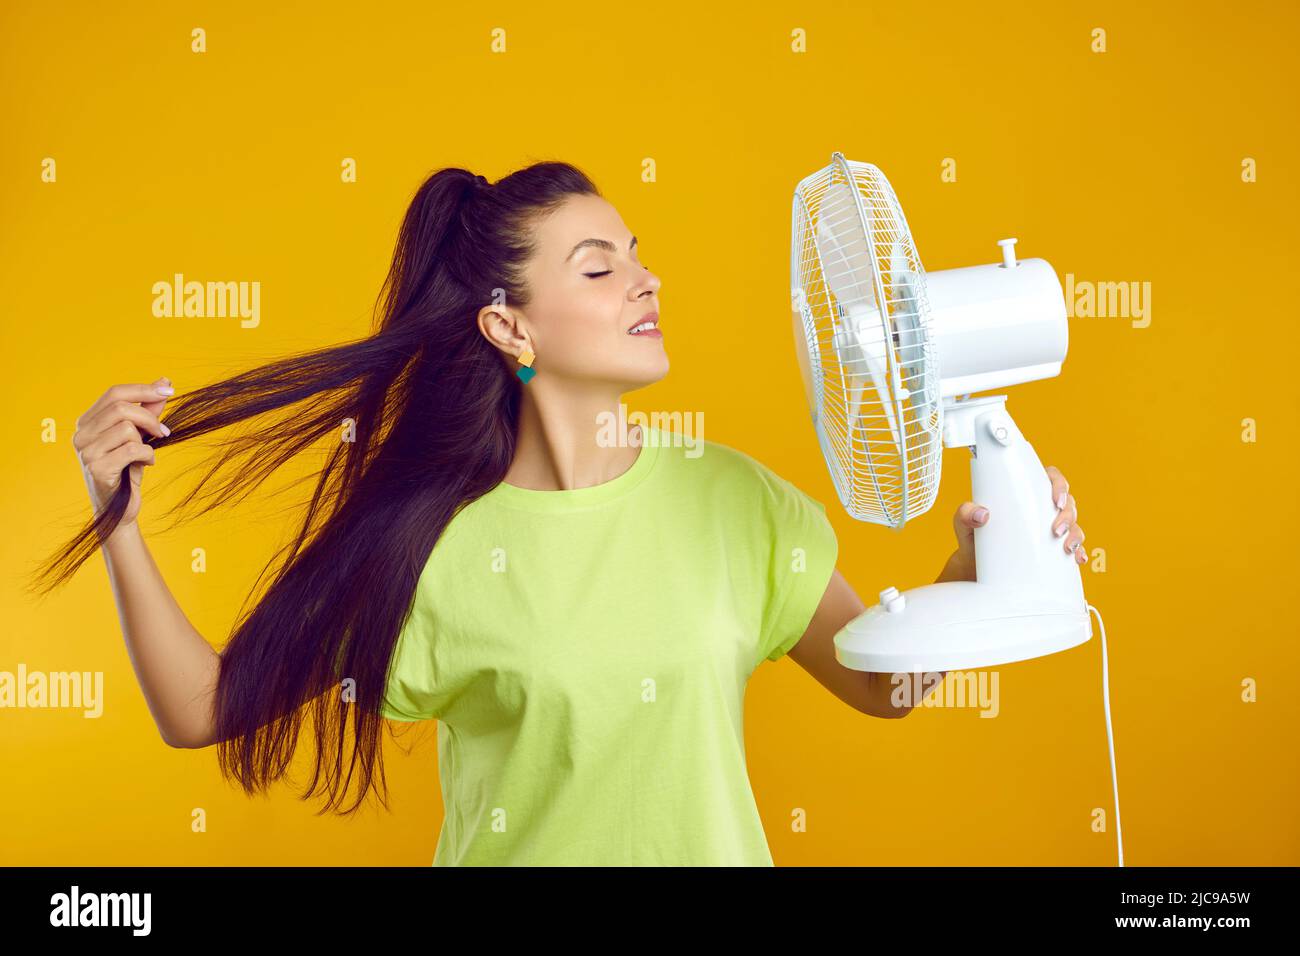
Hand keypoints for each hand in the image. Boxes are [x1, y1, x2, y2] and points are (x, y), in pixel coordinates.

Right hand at [73, 377, 172, 526]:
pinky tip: (146, 465)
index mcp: (87, 422)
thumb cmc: (128, 470)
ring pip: (127, 428)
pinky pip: (132, 449)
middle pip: (121, 408)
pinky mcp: (97, 469)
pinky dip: (147, 456)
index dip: (144, 389)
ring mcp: (86, 452)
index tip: (170, 391)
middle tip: (163, 433)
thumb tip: (165, 381)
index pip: (114, 393)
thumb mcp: (140, 436)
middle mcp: (80, 434)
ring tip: (147, 455)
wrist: (120, 509)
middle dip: (150, 418)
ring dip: (147, 441)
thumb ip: (149, 409)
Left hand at [952, 464, 1087, 572]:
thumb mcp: (964, 523)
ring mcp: (1048, 529)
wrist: (975, 567)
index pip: (1049, 478)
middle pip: (1067, 502)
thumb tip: (981, 513)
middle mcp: (1040, 509)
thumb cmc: (973, 537)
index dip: (1059, 484)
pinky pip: (1074, 547)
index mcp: (1024, 494)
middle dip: (1068, 514)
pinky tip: (1078, 558)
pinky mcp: (1052, 549)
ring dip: (1076, 534)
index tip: (1055, 499)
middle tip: (1055, 530)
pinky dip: (1079, 552)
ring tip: (1066, 547)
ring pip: (1074, 524)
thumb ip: (965, 513)